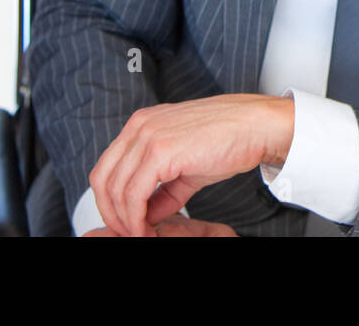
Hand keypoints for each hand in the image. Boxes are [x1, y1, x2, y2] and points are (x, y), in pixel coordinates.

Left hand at [90, 94, 293, 237]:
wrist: (257, 126)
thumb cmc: (230, 138)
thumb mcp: (187, 167)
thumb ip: (163, 190)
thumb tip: (147, 215)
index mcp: (142, 124)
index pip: (107, 167)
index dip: (111, 201)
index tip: (127, 223)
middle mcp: (139, 126)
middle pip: (102, 179)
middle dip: (112, 214)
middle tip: (131, 233)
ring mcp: (148, 136)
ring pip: (115, 188)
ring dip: (125, 220)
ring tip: (142, 234)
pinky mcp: (160, 150)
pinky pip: (134, 194)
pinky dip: (136, 218)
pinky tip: (148, 229)